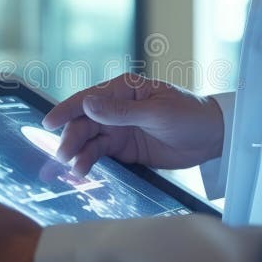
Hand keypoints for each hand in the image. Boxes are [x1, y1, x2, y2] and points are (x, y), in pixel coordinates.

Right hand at [42, 73, 223, 175]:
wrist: (214, 138)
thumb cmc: (190, 115)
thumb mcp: (157, 112)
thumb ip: (121, 112)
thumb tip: (87, 104)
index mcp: (124, 89)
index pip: (89, 98)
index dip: (67, 110)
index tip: (47, 123)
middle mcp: (116, 108)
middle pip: (84, 122)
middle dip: (71, 138)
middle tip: (62, 156)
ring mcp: (119, 129)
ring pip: (89, 140)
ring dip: (78, 153)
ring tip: (74, 169)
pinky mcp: (124, 149)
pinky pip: (101, 155)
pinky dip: (89, 162)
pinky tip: (83, 171)